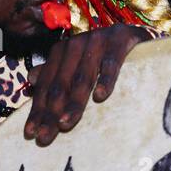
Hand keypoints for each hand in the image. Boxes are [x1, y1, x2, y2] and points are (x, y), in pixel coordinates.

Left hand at [23, 24, 148, 146]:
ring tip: (65, 124)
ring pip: (82, 77)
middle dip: (51, 112)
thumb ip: (57, 71)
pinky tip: (100, 96)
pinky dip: (105, 79)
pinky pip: (111, 63)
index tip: (31, 133)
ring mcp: (99, 40)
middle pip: (61, 84)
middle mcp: (77, 43)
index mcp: (63, 50)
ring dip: (73, 102)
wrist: (139, 34)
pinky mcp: (121, 40)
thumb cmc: (106, 53)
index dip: (38, 109)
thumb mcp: (79, 62)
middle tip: (44, 137)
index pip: (47, 84)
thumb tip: (30, 78)